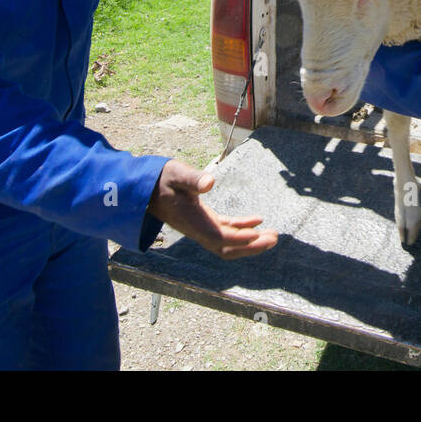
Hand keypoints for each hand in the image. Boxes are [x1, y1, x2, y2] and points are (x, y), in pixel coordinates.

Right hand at [147, 160, 277, 258]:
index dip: (240, 238)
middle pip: (227, 248)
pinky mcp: (203, 221)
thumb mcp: (177, 174)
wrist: (146, 187)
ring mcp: (201, 227)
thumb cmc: (162, 179)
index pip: (220, 236)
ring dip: (250, 241)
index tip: (259, 234)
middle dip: (251, 247)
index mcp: (193, 221)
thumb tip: (209, 182)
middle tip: (274, 238)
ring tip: (273, 234)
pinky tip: (257, 221)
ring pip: (229, 242)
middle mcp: (198, 230)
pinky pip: (225, 231)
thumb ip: (193, 179)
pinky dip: (242, 228)